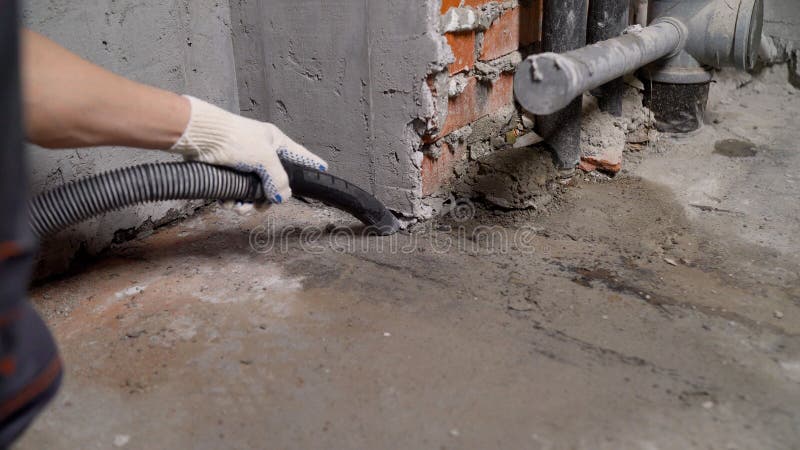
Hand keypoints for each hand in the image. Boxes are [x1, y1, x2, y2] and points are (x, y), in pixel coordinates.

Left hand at [170, 96, 327, 205]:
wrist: (201, 137)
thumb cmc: (236, 138)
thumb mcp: (265, 158)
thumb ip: (278, 179)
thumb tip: (282, 197)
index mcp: (275, 143)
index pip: (299, 155)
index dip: (310, 163)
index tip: (323, 169)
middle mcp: (261, 154)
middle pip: (274, 183)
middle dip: (266, 198)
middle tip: (262, 204)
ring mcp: (244, 165)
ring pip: (254, 192)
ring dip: (247, 203)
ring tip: (240, 206)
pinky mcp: (227, 173)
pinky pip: (236, 193)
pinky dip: (233, 200)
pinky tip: (228, 201)